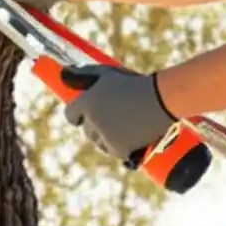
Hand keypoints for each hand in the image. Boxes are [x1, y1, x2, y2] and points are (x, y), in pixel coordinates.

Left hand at [62, 64, 177, 162]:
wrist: (161, 99)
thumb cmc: (135, 83)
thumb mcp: (108, 73)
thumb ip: (84, 74)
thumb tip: (63, 73)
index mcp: (87, 102)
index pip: (70, 115)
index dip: (79, 114)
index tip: (87, 113)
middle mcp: (93, 121)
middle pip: (87, 130)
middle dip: (97, 124)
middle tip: (116, 115)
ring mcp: (106, 137)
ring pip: (100, 142)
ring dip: (108, 137)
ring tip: (126, 124)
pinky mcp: (120, 150)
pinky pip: (114, 151)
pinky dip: (121, 147)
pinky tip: (133, 135)